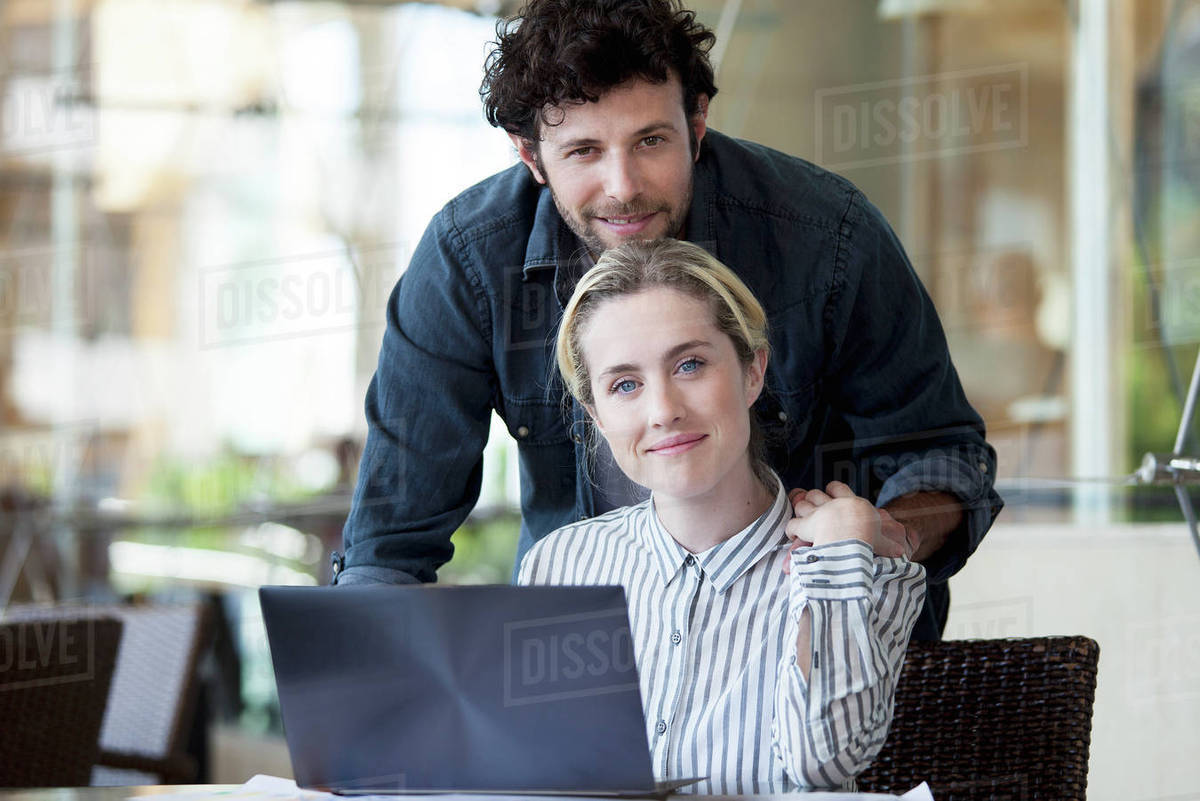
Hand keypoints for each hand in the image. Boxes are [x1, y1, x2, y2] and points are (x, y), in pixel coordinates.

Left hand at [783, 482, 910, 567]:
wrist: (857, 540)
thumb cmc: (872, 540)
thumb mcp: (884, 540)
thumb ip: (888, 543)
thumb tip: (900, 550)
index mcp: (853, 505)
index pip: (839, 489)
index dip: (833, 490)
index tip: (830, 492)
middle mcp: (834, 506)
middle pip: (816, 494)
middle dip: (812, 498)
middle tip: (810, 504)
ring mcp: (819, 514)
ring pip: (803, 505)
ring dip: (800, 510)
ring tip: (802, 518)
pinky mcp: (807, 526)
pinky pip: (794, 525)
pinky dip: (792, 529)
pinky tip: (792, 535)